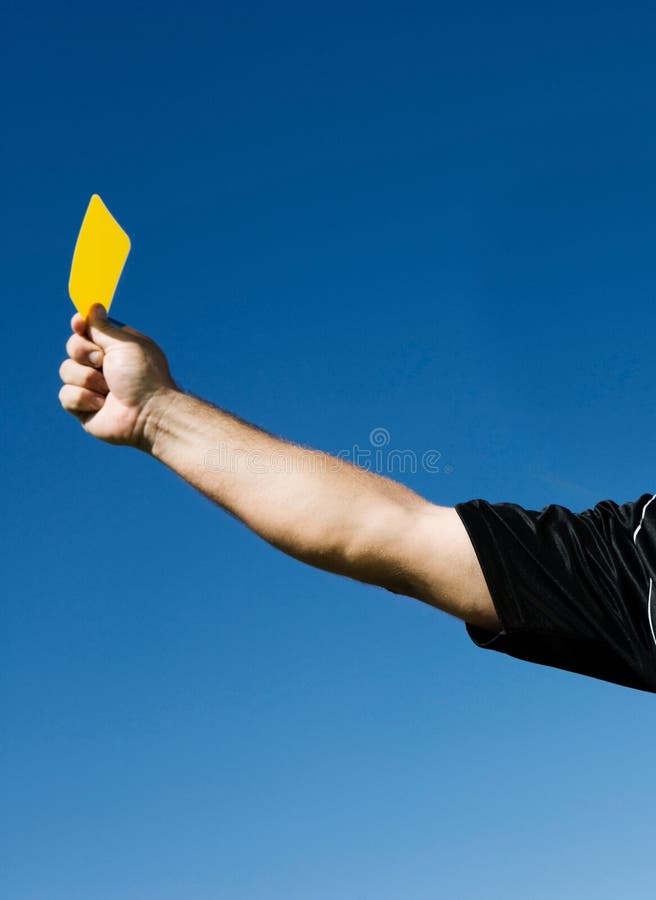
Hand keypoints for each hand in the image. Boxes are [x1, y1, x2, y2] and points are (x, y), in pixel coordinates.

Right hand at [58, 304, 177, 449]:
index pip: (87, 330)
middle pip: (72, 347)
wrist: (149, 413)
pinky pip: (65, 395)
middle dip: (85, 353)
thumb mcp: (125, 344)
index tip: (79, 323)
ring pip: (66, 370)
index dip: (80, 325)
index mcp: (114, 347)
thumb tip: (93, 306)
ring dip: (87, 379)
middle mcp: (102, 365)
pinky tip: (101, 405)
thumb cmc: (144, 377)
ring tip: (108, 390)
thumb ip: (103, 327)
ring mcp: (91, 386)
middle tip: (103, 363)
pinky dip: (83, 399)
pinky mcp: (82, 407)